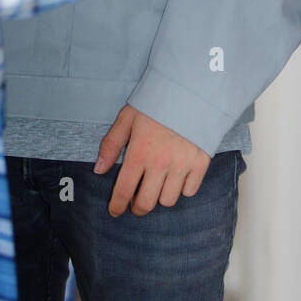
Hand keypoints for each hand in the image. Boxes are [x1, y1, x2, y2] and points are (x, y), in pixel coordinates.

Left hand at [93, 105, 210, 216]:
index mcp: (139, 152)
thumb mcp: (127, 118)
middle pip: (146, 203)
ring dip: (160, 196)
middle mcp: (160, 163)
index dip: (117, 206)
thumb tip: (99, 169)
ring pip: (168, 200)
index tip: (115, 211)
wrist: (190, 90)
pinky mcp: (201, 163)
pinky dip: (182, 188)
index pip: (124, 191)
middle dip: (137, 207)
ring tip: (158, 183)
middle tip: (136, 201)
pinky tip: (177, 176)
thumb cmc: (155, 102)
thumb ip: (111, 144)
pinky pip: (189, 191)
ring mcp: (182, 165)